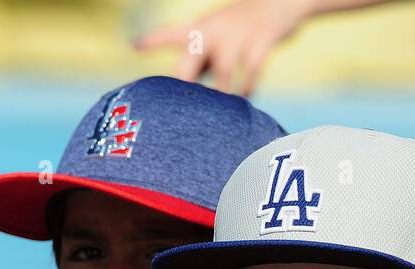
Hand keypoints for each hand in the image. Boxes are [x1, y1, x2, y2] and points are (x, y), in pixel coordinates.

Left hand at [135, 0, 316, 95]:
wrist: (276, 4)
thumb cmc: (237, 30)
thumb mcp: (213, 38)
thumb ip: (197, 63)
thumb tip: (180, 95)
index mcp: (200, 29)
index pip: (172, 34)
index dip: (154, 40)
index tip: (137, 46)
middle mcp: (214, 30)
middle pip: (192, 55)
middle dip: (184, 79)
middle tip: (181, 103)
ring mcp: (237, 33)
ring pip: (224, 68)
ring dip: (222, 92)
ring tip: (221, 112)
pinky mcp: (261, 38)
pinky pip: (252, 68)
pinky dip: (249, 86)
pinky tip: (248, 97)